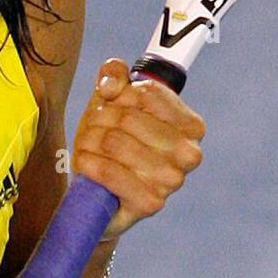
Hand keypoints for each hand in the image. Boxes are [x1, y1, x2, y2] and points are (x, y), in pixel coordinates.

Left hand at [71, 58, 204, 241]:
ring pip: (114, 141)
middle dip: (100, 118)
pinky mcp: (151, 203)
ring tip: (87, 143)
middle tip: (93, 126)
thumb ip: (114, 74)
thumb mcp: (113, 98)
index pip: (147, 92)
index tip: (111, 103)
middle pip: (128, 117)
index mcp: (191, 125)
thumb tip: (112, 83)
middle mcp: (190, 154)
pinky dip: (88, 163)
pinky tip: (86, 162)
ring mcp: (172, 181)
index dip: (119, 94)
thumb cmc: (114, 139)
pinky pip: (109, 172)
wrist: (103, 190)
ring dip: (89, 139)